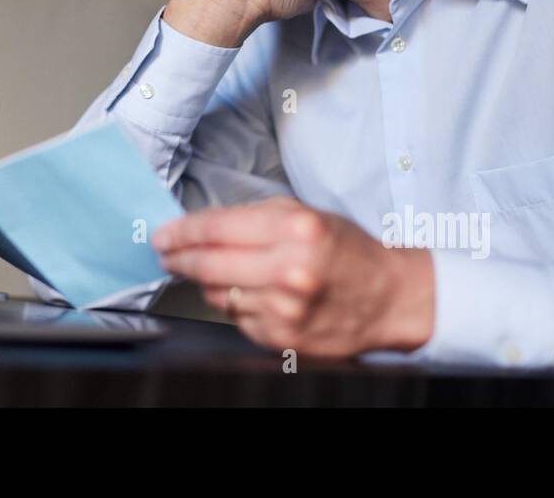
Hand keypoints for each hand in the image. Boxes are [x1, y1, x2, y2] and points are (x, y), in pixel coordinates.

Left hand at [152, 197, 434, 356]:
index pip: (217, 228)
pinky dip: (240, 306)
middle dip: (179, 258)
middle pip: (208, 265)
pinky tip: (260, 295)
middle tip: (167, 254)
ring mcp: (285, 310)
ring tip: (231, 272)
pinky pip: (238, 319)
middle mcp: (289, 271)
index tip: (163, 235)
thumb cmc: (347, 250)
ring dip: (211, 283)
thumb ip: (253, 216)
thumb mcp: (306, 215)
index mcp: (296, 230)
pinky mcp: (283, 339)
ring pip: (218, 295)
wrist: (389, 297)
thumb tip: (200, 226)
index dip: (181, 231)